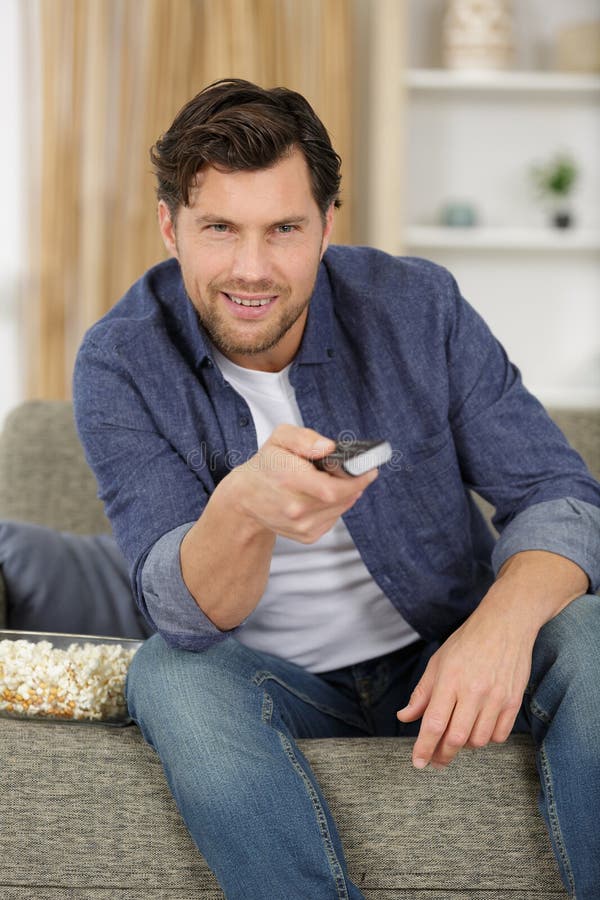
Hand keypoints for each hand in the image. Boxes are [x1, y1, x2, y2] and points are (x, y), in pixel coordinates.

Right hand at [230, 424, 378, 542]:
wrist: (246, 498)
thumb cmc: (266, 466)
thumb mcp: (280, 438)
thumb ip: (304, 438)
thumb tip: (328, 448)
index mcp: (289, 480)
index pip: (334, 487)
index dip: (357, 479)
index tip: (369, 469)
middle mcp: (295, 507)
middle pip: (341, 499)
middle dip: (353, 484)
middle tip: (356, 471)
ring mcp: (301, 525)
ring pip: (340, 509)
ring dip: (345, 495)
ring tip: (335, 481)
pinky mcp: (306, 536)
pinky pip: (333, 519)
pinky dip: (335, 506)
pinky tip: (324, 496)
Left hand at [396, 592, 534, 768]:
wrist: (505, 625)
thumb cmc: (467, 642)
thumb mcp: (438, 662)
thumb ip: (422, 693)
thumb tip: (405, 716)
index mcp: (450, 679)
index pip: (434, 722)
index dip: (424, 747)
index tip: (418, 762)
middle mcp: (473, 691)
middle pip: (455, 738)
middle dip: (442, 755)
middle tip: (435, 761)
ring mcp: (495, 697)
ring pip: (478, 741)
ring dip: (465, 746)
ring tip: (457, 738)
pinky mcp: (513, 701)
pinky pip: (499, 735)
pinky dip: (487, 739)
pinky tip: (479, 730)